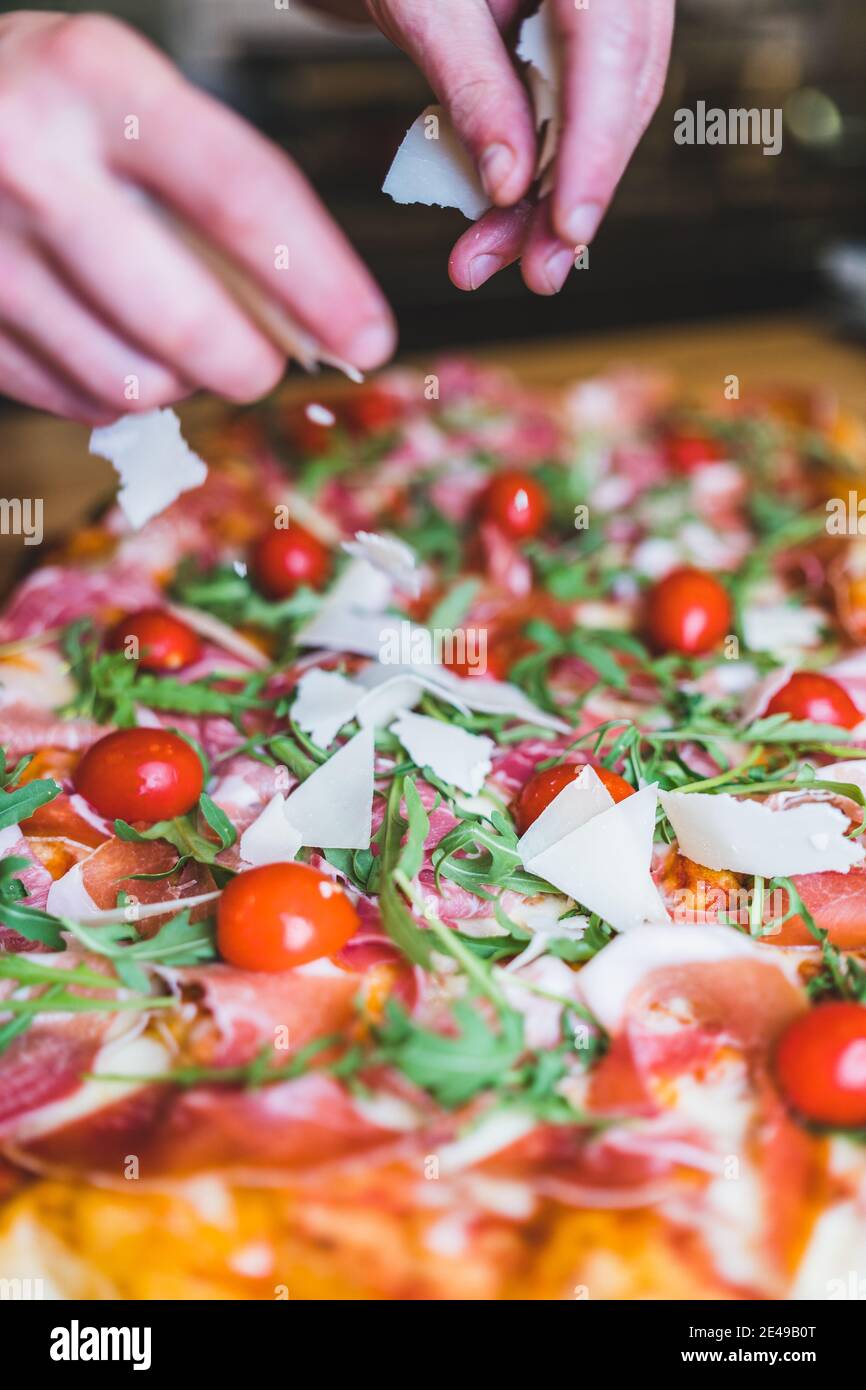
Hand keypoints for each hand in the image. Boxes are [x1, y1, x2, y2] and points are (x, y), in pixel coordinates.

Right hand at [0, 12, 394, 421]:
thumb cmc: (47, 107)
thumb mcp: (130, 94)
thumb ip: (215, 183)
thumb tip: (309, 314)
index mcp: (97, 80)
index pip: (242, 197)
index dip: (322, 285)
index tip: (370, 338)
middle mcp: (33, 164)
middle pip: (192, 324)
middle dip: (257, 366)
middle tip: (271, 362)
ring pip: (140, 382)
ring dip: (187, 382)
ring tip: (178, 338)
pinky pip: (85, 402)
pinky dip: (123, 392)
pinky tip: (118, 343)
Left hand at [365, 0, 674, 294]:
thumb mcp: (422, 5)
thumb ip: (472, 82)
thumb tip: (510, 182)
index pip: (610, 44)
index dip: (595, 144)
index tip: (570, 225)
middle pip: (622, 93)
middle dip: (573, 193)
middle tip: (538, 273)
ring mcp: (607, 12)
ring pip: (603, 122)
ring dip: (550, 205)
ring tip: (488, 261)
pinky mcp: (583, 52)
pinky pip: (575, 124)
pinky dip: (536, 185)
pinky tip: (500, 232)